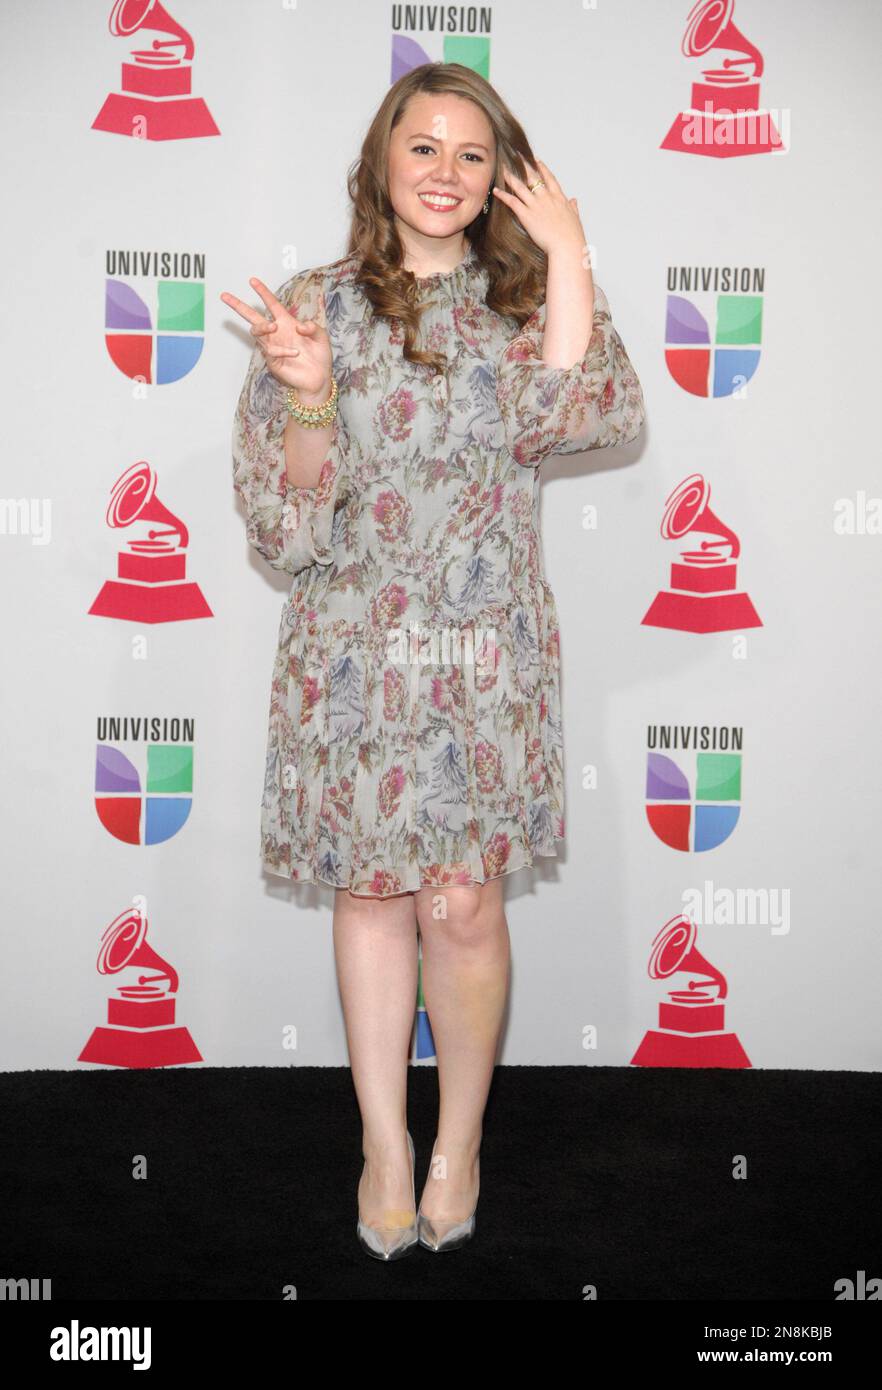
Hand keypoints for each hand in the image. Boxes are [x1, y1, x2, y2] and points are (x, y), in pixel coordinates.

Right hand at [220, 278, 332, 398]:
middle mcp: (276, 333)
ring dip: (263, 327)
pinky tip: (295, 352)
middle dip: (238, 306)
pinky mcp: (272, 361)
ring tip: (273, 326)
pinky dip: (282, 350)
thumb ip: (312, 327)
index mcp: (286, 323)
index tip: (252, 280)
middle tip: (225, 296)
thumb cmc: (319, 355)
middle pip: (252, 317)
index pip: (272, 304)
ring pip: (257, 332)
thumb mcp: (321, 336)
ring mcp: (272, 346)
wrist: (319, 377)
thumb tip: (299, 325)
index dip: (263, 292)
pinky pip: (271, 351)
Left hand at [491, 157, 586, 261]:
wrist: (567, 246)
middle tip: (516, 156)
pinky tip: (496, 190)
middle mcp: (547, 198)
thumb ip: (573, 207)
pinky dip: (503, 195)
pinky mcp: (527, 216)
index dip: (542, 167)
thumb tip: (574, 201)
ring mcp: (536, 205)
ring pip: (521, 186)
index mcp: (559, 198)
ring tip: (503, 168)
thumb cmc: (573, 236)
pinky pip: (512, 202)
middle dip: (524, 165)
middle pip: (533, 177)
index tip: (536, 160)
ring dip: (510, 176)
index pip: (549, 178)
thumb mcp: (575, 218)